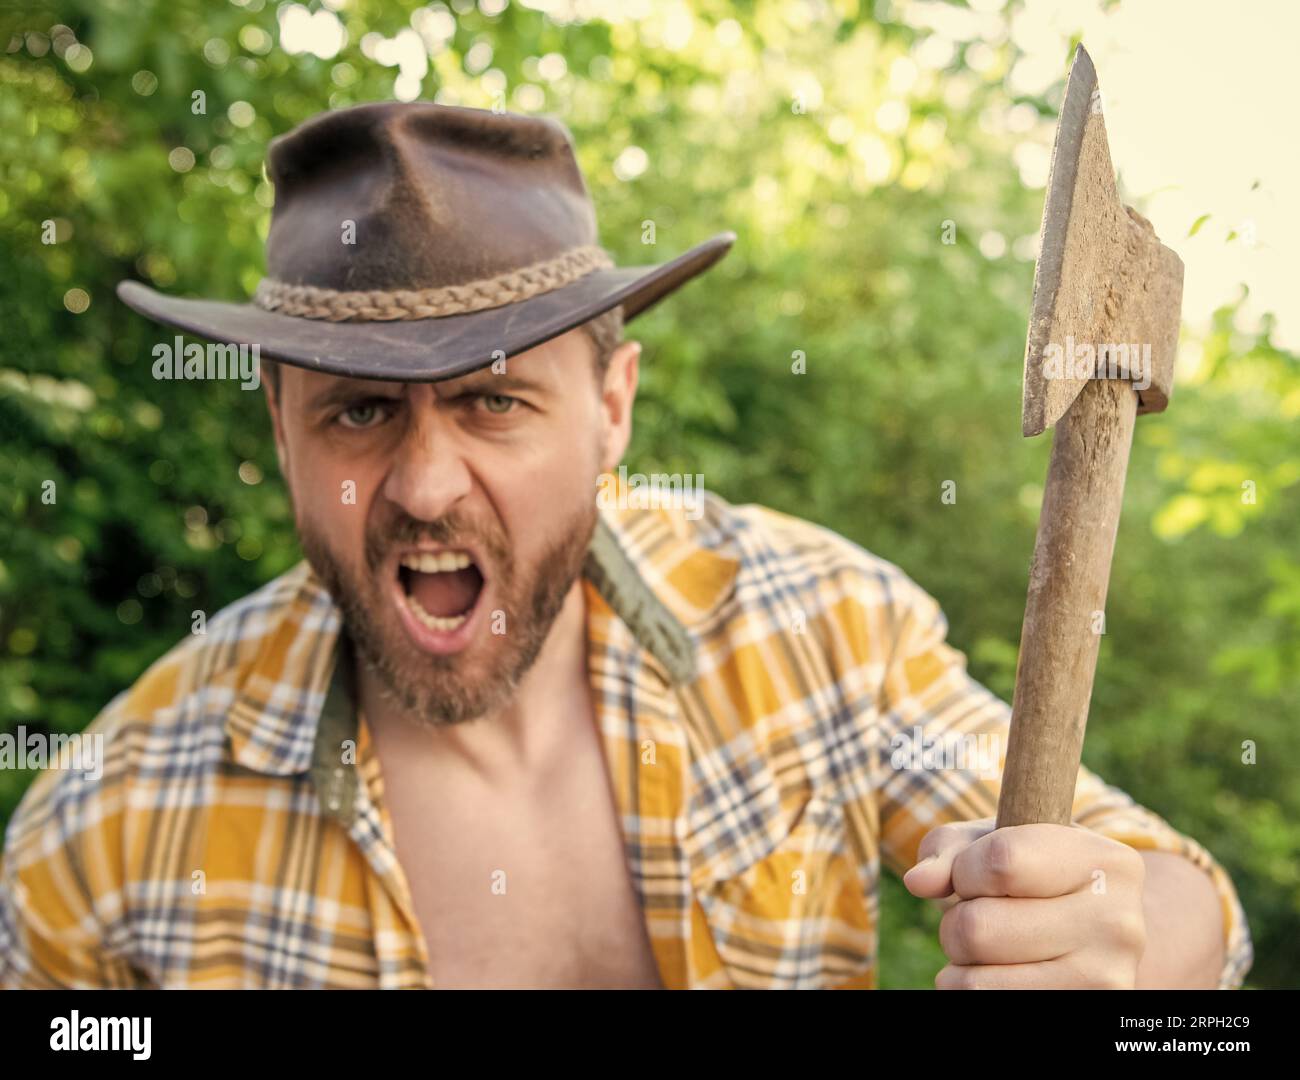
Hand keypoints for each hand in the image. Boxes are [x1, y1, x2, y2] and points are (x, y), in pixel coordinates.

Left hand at [902, 817, 1146, 988]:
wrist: (1092, 929)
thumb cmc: (1029, 872)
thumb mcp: (992, 841)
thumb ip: (948, 850)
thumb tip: (919, 882)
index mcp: (1105, 861)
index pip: (1000, 862)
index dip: (965, 869)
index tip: (973, 872)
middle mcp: (1118, 923)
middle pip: (979, 927)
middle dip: (956, 919)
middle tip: (978, 914)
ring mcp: (1105, 979)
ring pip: (977, 978)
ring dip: (962, 960)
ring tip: (988, 945)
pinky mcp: (1086, 1011)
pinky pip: (989, 1004)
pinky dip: (972, 988)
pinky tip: (995, 973)